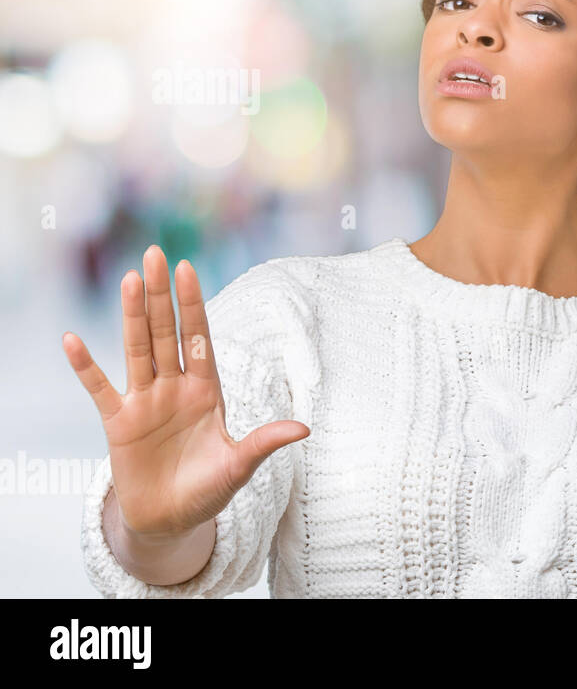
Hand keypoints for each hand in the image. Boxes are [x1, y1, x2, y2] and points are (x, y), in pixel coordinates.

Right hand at [62, 246, 309, 538]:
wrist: (172, 521)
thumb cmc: (209, 490)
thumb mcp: (239, 467)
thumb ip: (264, 443)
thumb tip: (305, 429)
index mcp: (206, 391)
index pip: (199, 338)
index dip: (193, 305)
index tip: (188, 269)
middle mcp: (175, 388)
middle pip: (166, 333)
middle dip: (161, 296)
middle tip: (155, 254)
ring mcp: (145, 402)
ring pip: (137, 350)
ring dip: (132, 316)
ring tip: (129, 279)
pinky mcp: (118, 423)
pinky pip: (98, 389)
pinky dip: (85, 367)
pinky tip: (72, 340)